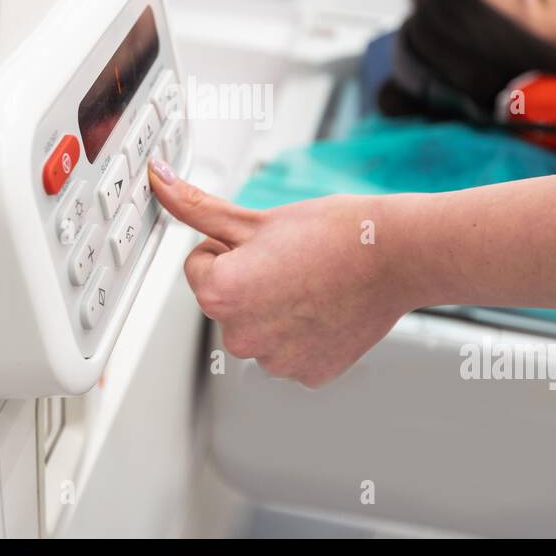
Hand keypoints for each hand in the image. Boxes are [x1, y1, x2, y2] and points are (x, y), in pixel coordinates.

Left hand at [147, 158, 416, 387]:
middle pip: (225, 300)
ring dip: (274, 308)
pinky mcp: (308, 375)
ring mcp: (276, 362)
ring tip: (312, 284)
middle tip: (291, 262)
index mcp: (220, 295)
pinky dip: (303, 332)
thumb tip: (158, 180)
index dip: (229, 247)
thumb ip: (195, 207)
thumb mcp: (255, 217)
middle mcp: (240, 338)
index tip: (266, 244)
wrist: (397, 256)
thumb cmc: (333, 233)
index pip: (199, 264)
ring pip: (257, 326)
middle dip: (249, 280)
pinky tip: (326, 309)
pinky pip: (289, 349)